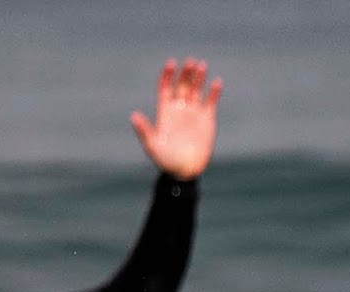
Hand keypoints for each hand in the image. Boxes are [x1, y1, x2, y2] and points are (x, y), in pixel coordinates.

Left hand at [130, 58, 221, 179]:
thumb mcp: (152, 145)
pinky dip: (214, 92)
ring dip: (198, 77)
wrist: (184, 171)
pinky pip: (210, 102)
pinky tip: (216, 82)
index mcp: (165, 111)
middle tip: (190, 62)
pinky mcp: (207, 119)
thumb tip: (133, 116)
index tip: (171, 63)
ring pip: (196, 89)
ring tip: (201, 65)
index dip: (168, 75)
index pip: (166, 88)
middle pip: (181, 85)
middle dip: (185, 73)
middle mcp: (179, 109)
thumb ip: (144, 130)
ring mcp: (193, 113)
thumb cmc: (165, 160)